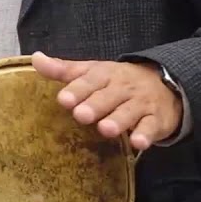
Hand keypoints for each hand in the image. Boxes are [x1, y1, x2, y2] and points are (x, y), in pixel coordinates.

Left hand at [31, 52, 182, 150]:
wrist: (166, 84)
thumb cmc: (117, 81)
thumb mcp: (92, 71)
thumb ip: (63, 69)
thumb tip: (35, 58)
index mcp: (104, 75)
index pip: (89, 81)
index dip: (77, 90)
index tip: (63, 99)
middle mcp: (122, 87)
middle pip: (108, 96)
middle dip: (95, 105)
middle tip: (81, 115)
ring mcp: (140, 103)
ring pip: (129, 112)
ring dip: (118, 120)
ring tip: (106, 129)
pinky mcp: (156, 120)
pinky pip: (151, 127)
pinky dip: (146, 134)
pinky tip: (138, 143)